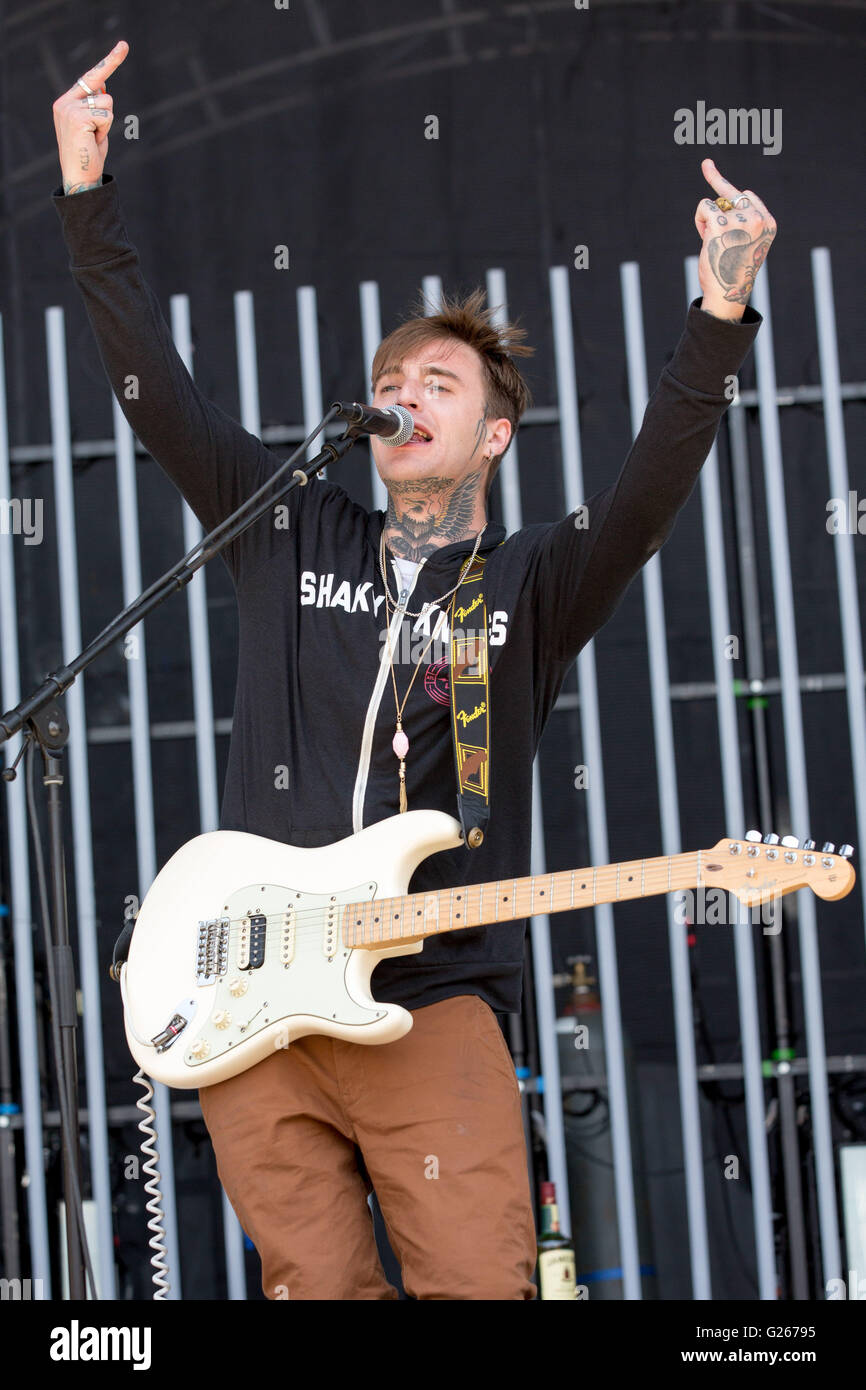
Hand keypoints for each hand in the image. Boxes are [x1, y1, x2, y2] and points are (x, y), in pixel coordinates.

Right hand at [52, 39, 128, 191]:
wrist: (80, 178)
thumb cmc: (89, 155)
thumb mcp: (95, 127)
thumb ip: (97, 106)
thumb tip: (103, 86)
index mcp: (67, 102)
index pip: (90, 78)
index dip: (109, 62)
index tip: (123, 46)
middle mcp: (65, 102)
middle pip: (102, 89)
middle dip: (109, 90)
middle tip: (110, 90)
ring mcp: (69, 108)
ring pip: (107, 103)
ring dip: (107, 124)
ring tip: (94, 139)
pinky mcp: (77, 117)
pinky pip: (106, 115)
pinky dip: (105, 130)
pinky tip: (93, 139)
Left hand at [694, 158, 776, 311]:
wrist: (728, 294)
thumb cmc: (733, 271)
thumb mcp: (747, 244)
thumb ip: (742, 222)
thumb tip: (724, 198)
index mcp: (768, 223)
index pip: (749, 197)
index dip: (733, 204)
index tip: (723, 190)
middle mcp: (757, 218)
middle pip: (733, 192)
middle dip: (716, 177)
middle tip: (706, 163)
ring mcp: (740, 219)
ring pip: (715, 203)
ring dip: (708, 221)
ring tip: (713, 243)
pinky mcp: (721, 222)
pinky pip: (704, 206)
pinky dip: (699, 221)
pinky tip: (705, 238)